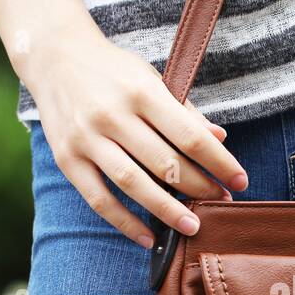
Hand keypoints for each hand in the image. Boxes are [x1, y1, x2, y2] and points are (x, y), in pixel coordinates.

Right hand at [19, 25, 247, 247]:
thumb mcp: (151, 78)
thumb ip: (184, 111)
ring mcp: (87, 138)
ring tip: (193, 226)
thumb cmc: (113, 71)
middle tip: (221, 204)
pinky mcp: (67, 159)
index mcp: (141, 92)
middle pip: (164, 163)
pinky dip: (124, 222)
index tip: (240, 182)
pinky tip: (148, 237)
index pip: (190, 135)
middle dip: (199, 188)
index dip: (219, 162)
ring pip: (133, 184)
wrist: (54, 57)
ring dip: (167, 210)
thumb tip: (220, 138)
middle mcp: (112, 114)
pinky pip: (99, 199)